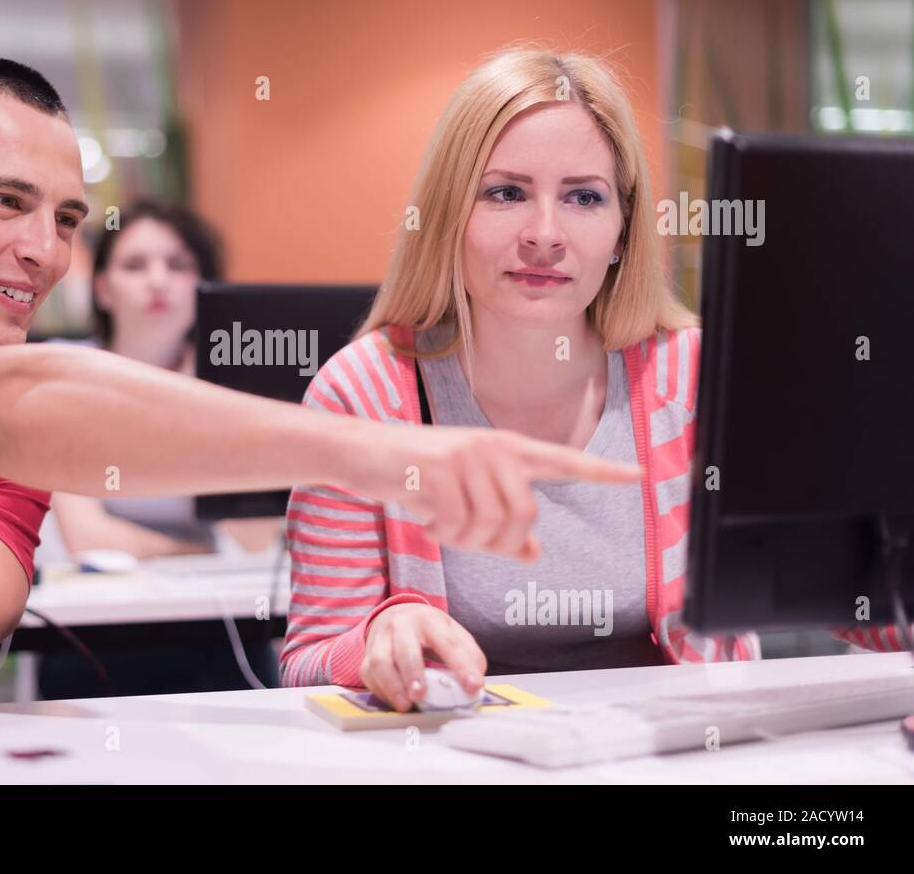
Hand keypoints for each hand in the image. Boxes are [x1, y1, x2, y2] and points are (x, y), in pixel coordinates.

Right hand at [356, 425, 638, 557]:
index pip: (563, 460)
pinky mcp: (440, 470)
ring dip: (465, 540)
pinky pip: (459, 525)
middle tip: (465, 538)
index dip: (601, 471)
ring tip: (441, 525)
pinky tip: (426, 522)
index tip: (638, 474)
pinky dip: (443, 535)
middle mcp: (493, 447)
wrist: (360, 451)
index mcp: (506, 447)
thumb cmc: (412, 475)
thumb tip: (534, 552)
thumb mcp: (461, 495)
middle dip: (498, 542)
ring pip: (492, 525)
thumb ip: (500, 522)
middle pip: (524, 516)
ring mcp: (468, 455)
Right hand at [362, 602, 485, 711]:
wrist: (396, 616)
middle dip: (413, 673)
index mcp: (428, 619)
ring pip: (380, 662)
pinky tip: (395, 701)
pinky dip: (381, 691)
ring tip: (405, 704)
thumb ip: (469, 656)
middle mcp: (401, 626)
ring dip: (392, 685)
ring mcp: (380, 640)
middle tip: (422, 694)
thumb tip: (475, 685)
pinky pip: (369, 675)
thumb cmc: (428, 631)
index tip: (473, 686)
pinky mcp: (367, 657)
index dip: (462, 666)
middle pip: (405, 649)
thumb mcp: (452, 633)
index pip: (447, 643)